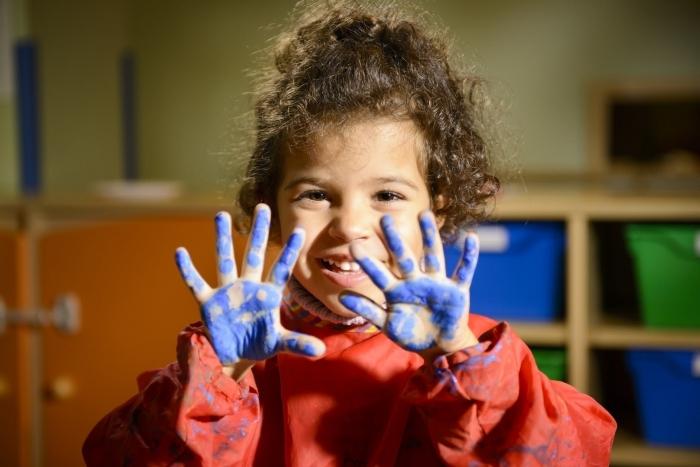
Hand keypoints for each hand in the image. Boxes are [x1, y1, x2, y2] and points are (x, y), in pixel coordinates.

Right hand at [175, 204, 325, 366]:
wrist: (231, 359)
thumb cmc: (257, 345)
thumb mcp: (279, 344)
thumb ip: (298, 344)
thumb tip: (320, 351)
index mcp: (267, 295)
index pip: (281, 269)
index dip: (290, 251)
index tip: (299, 230)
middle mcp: (248, 287)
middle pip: (254, 255)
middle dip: (258, 232)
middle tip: (262, 207)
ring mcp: (227, 292)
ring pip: (225, 260)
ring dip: (223, 238)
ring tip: (221, 214)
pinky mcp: (208, 303)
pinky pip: (196, 284)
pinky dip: (188, 270)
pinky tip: (180, 252)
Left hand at [339, 211, 478, 356]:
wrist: (438, 347)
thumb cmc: (411, 333)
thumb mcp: (387, 324)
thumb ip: (367, 310)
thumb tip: (342, 296)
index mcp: (397, 290)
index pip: (380, 273)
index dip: (368, 262)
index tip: (354, 247)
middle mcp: (415, 281)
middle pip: (404, 257)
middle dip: (394, 239)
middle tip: (384, 218)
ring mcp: (436, 284)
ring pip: (433, 256)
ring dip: (430, 236)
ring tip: (425, 214)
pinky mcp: (457, 291)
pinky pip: (464, 271)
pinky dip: (469, 256)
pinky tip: (470, 237)